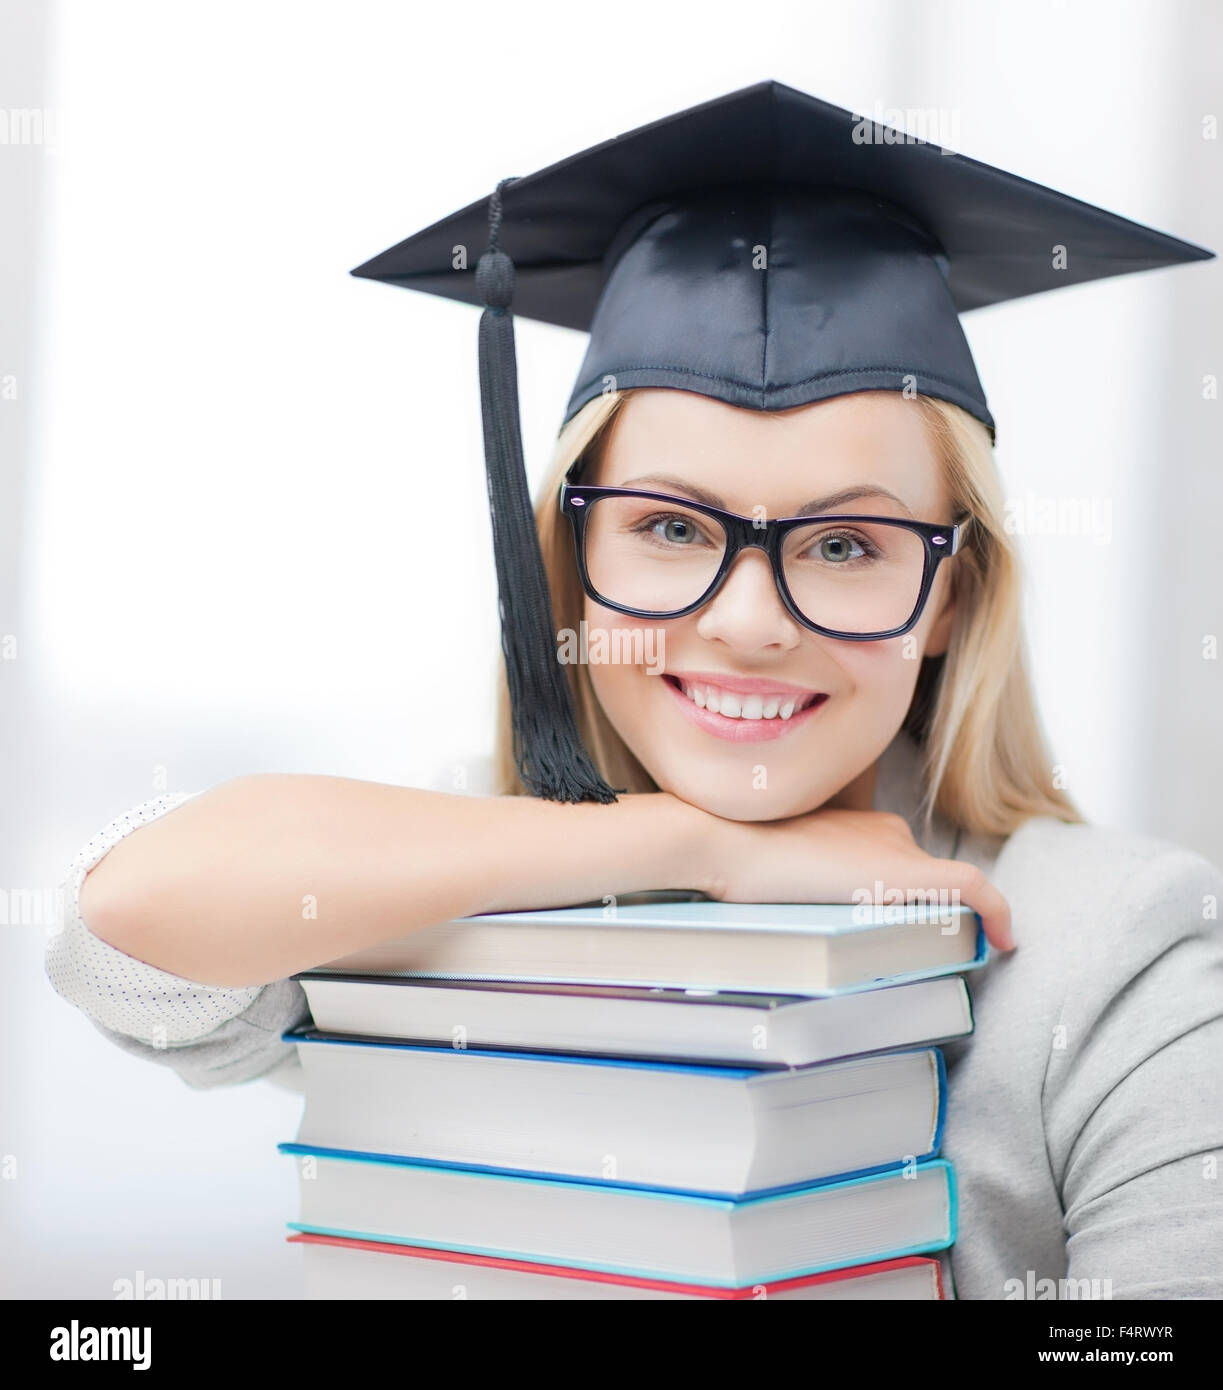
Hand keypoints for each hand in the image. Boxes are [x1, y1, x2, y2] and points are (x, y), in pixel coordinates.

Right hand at [690, 805, 1013, 951]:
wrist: (727, 845)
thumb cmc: (735, 864)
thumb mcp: (773, 874)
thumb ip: (801, 888)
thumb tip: (797, 935)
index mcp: (855, 827)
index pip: (894, 869)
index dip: (905, 904)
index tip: (902, 934)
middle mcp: (884, 830)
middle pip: (920, 883)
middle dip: (926, 920)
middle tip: (916, 959)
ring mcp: (896, 848)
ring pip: (940, 892)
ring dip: (948, 925)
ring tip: (948, 959)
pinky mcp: (907, 871)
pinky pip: (973, 888)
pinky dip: (996, 911)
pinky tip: (1006, 940)